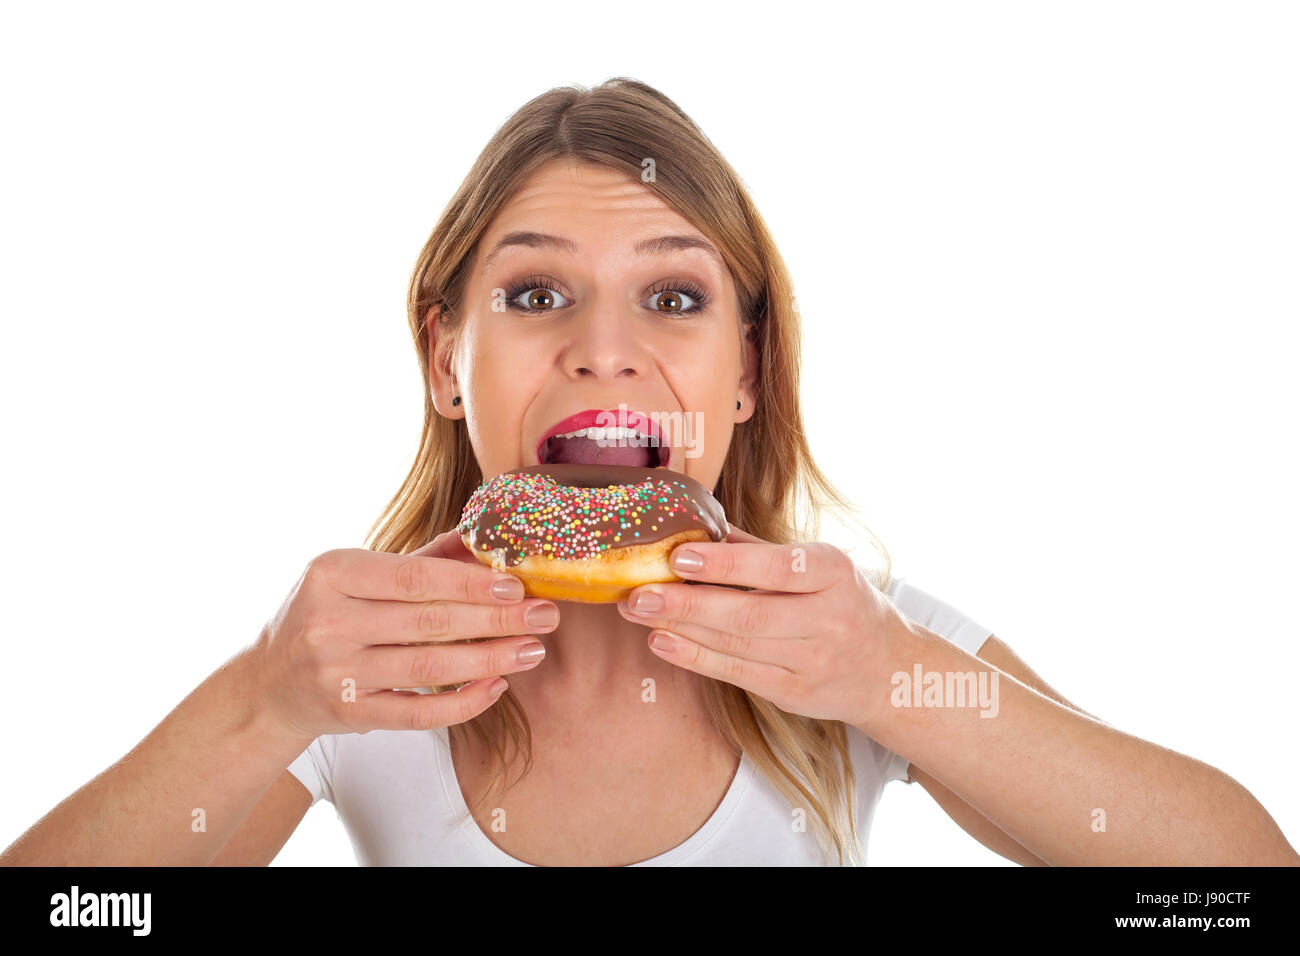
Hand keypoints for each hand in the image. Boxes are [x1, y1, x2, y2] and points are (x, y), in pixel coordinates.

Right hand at [251, 531, 559, 738]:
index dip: (470, 582)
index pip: (414, 577)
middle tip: (544, 615)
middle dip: (496, 619)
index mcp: (332, 573)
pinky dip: (463, 701)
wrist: (269, 682)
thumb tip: (484, 538)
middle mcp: (328, 622)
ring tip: (532, 650)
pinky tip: (496, 685)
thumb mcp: (356, 576)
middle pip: (429, 621)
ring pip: (430, 667)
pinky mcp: (348, 713)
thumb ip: (420, 560)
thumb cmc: (327, 614)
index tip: (517, 584)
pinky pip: (419, 712)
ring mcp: (336, 673)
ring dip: (490, 659)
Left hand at [616, 523, 902, 727]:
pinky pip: (738, 674)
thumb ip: (758, 549)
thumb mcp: (816, 565)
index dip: (726, 565)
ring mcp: (813, 661)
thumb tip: (697, 526)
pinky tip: (662, 642)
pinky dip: (695, 658)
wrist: (887, 668)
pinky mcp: (796, 694)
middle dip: (687, 603)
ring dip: (681, 629)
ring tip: (637, 611)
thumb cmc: (839, 601)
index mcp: (833, 573)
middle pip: (750, 613)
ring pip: (738, 645)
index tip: (679, 557)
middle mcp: (828, 619)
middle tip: (638, 592)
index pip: (777, 568)